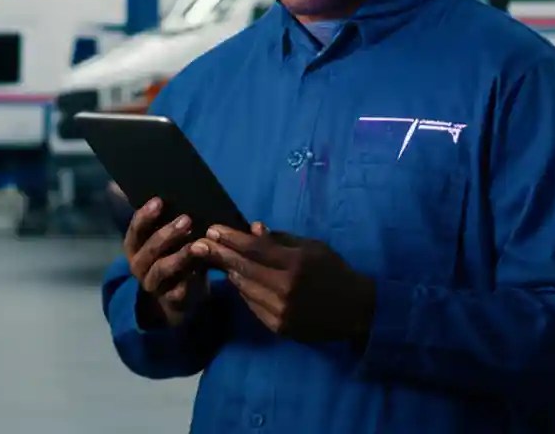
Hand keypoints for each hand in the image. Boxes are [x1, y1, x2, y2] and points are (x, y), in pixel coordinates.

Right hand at [122, 197, 208, 327]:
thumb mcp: (167, 239)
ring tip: (197, 245)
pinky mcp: (170, 300)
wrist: (179, 297)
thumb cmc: (172, 256)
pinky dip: (189, 280)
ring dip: (179, 256)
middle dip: (167, 234)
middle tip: (187, 219)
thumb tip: (169, 191)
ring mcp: (153, 284)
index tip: (159, 201)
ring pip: (162, 269)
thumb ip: (166, 220)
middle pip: (149, 249)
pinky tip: (200, 271)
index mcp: (135, 247)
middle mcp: (139, 265)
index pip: (135, 229)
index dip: (144, 216)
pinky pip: (178, 290)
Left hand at [191, 222, 375, 343]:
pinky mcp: (278, 327)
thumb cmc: (334, 271)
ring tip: (211, 258)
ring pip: (244, 288)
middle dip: (218, 254)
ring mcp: (280, 311)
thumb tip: (253, 228)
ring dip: (227, 272)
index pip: (255, 249)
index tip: (212, 229)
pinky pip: (252, 305)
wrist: (356, 310)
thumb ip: (281, 240)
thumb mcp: (312, 247)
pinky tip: (233, 279)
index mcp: (296, 264)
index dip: (231, 239)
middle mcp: (285, 288)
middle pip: (244, 268)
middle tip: (197, 244)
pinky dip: (242, 290)